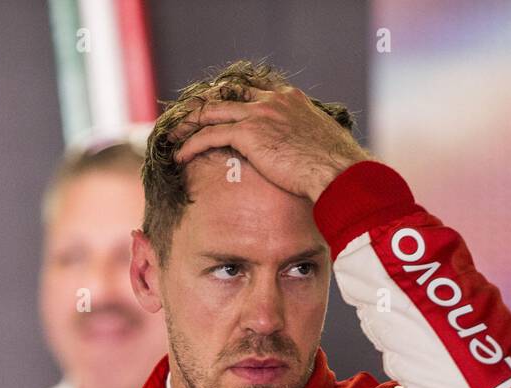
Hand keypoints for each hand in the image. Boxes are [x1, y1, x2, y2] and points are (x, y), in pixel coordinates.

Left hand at [171, 85, 369, 201]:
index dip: (229, 102)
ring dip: (188, 124)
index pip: (251, 92)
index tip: (215, 113)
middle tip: (184, 120)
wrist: (338, 172)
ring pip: (211, 112)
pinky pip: (210, 135)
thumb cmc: (335, 167)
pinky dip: (191, 144)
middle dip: (201, 108)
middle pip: (225, 96)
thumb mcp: (320, 144)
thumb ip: (304, 140)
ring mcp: (259, 113)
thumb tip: (302, 156)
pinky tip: (180, 155)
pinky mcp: (248, 132)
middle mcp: (272, 100)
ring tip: (172, 137)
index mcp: (290, 99)